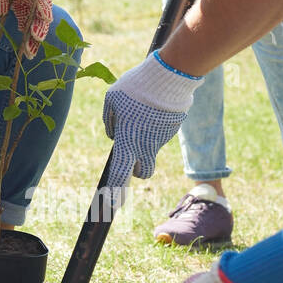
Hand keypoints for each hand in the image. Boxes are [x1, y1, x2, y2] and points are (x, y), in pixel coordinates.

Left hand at [0, 0, 52, 58]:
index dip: (44, 8)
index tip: (46, 18)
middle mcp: (38, 0)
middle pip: (42, 16)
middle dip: (40, 28)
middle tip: (37, 38)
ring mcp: (34, 10)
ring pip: (37, 26)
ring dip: (34, 40)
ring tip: (30, 54)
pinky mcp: (28, 16)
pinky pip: (30, 29)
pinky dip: (29, 40)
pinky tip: (26, 52)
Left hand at [101, 51, 201, 187]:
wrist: (168, 77)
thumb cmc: (134, 88)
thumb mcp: (111, 100)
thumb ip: (109, 121)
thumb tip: (113, 134)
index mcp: (127, 141)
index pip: (120, 174)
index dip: (115, 191)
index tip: (112, 206)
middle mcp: (146, 145)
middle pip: (143, 172)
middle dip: (136, 170)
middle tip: (130, 156)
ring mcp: (162, 139)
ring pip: (151, 148)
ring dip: (144, 140)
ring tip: (141, 113)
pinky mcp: (172, 129)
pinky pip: (160, 133)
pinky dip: (154, 126)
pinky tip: (152, 107)